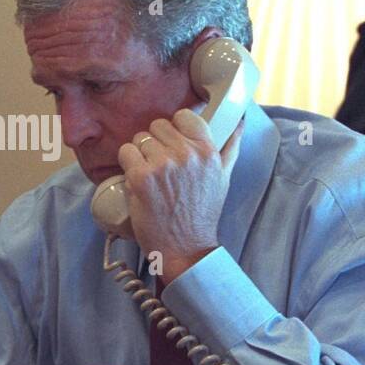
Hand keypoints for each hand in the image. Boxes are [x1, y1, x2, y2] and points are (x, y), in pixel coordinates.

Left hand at [117, 110, 244, 283]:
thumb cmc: (202, 214)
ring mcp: (162, 164)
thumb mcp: (223, 178)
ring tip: (149, 175)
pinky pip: (125, 153)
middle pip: (157, 126)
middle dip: (155, 143)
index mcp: (207, 151)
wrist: (185, 247)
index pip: (183, 116)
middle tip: (159, 164)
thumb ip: (231, 146)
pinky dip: (127, 165)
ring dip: (140, 154)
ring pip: (139, 139)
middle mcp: (186, 154)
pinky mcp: (141, 177)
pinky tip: (137, 180)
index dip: (174, 129)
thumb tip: (239, 121)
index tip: (171, 144)